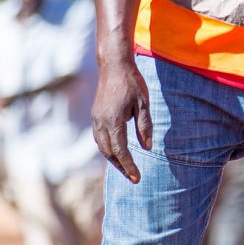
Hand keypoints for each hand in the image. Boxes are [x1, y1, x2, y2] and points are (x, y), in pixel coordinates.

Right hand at [92, 57, 151, 182]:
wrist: (114, 66)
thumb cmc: (132, 83)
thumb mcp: (144, 104)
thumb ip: (145, 126)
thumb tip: (147, 147)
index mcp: (113, 121)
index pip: (120, 150)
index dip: (129, 166)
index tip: (137, 178)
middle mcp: (101, 122)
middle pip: (109, 152)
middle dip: (121, 167)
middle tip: (134, 178)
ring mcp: (96, 119)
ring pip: (102, 146)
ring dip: (113, 159)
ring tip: (126, 169)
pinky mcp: (95, 116)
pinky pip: (100, 138)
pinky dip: (108, 149)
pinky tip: (117, 153)